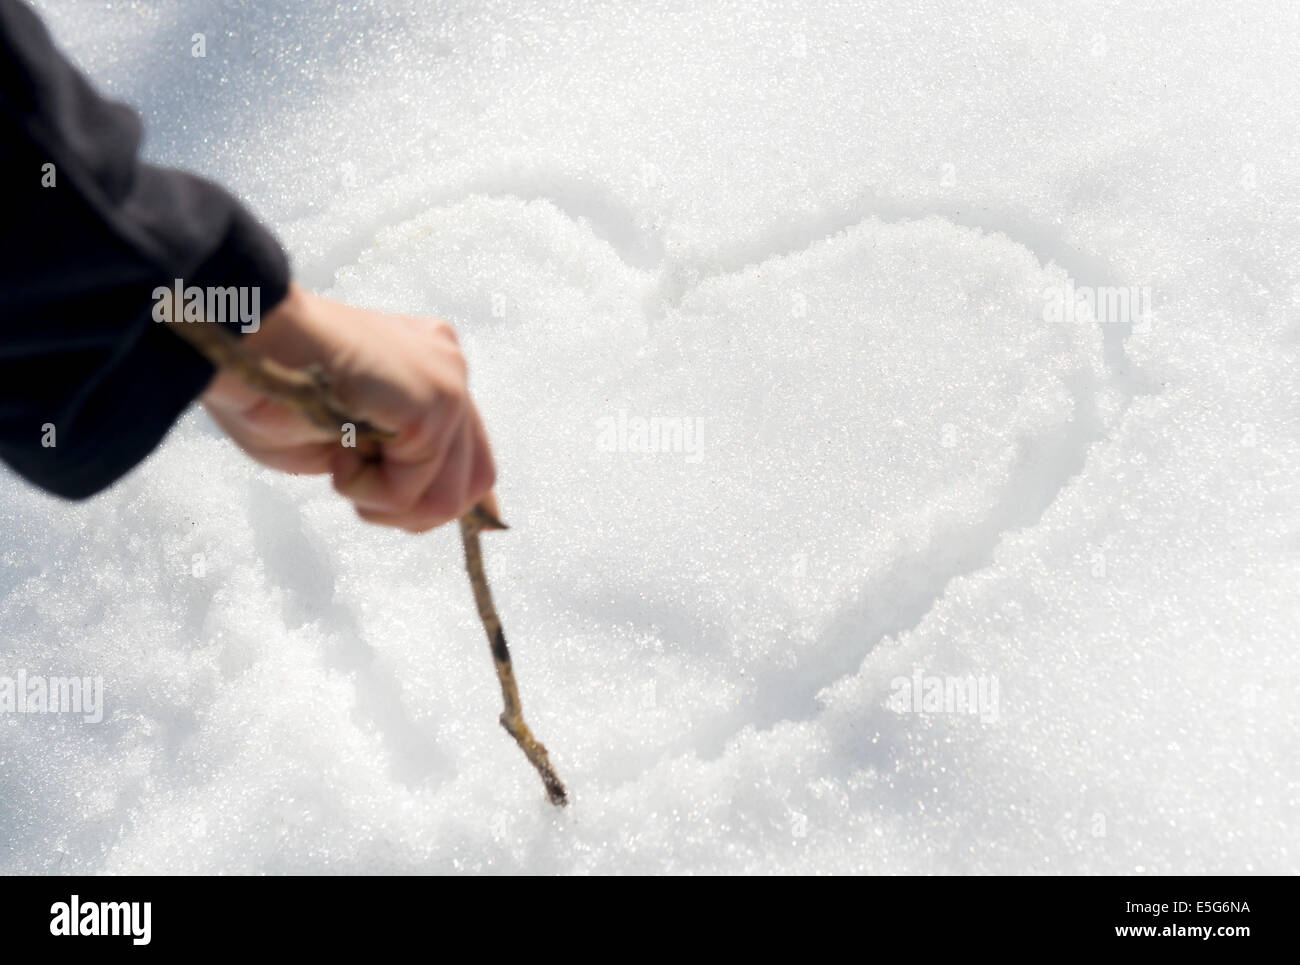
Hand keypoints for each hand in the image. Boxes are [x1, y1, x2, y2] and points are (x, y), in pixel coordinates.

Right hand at [201, 283, 496, 531]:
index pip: (469, 455)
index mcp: (427, 369)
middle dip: (410, 508)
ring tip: (339, 456)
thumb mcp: (345, 437)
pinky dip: (363, 488)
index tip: (393, 510)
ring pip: (446, 499)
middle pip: (474, 483)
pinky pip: (411, 491)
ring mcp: (448, 383)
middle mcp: (449, 368)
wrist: (238, 345)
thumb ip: (392, 460)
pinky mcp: (437, 403)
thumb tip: (424, 507)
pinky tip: (335, 443)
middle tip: (350, 478)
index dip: (437, 497)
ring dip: (379, 499)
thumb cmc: (267, 392)